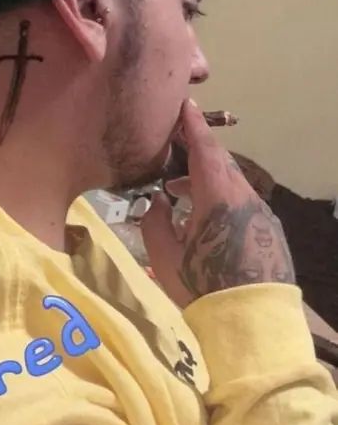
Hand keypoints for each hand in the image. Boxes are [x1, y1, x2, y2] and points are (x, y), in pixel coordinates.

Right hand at [141, 100, 294, 308]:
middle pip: (219, 162)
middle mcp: (244, 195)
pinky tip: (207, 217)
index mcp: (217, 194)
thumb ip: (156, 220)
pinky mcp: (269, 229)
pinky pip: (242, 201)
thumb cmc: (203, 285)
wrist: (252, 320)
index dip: (191, 125)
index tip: (184, 104)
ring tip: (180, 191)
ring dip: (206, 179)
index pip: (203, 148)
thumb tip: (159, 201)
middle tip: (173, 151)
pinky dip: (221, 197)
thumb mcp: (165, 255)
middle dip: (195, 152)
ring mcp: (261, 212)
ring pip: (231, 182)